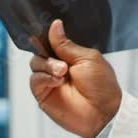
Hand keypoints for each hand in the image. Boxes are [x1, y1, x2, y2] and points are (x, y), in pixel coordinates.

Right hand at [29, 20, 121, 137]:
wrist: (103, 112)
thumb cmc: (102, 86)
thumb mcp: (87, 58)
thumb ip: (66, 44)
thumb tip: (55, 25)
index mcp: (70, 55)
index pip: (52, 41)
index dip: (47, 36)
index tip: (44, 32)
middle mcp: (58, 66)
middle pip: (40, 51)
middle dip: (48, 53)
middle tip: (63, 63)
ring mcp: (50, 80)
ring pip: (35, 63)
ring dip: (48, 65)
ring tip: (62, 72)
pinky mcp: (43, 94)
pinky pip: (34, 80)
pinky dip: (44, 77)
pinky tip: (57, 81)